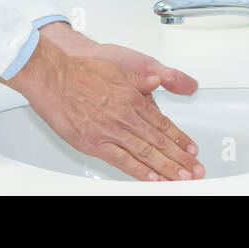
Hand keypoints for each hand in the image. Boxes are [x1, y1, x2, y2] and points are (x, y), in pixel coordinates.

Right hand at [5, 26, 204, 180]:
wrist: (53, 76)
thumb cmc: (80, 71)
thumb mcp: (118, 69)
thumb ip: (140, 79)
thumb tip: (158, 82)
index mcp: (133, 98)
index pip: (163, 123)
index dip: (180, 138)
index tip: (192, 149)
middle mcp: (125, 115)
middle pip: (159, 141)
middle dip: (180, 157)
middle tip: (195, 170)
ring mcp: (110, 130)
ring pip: (145, 152)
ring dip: (166, 167)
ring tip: (181, 178)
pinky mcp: (94, 142)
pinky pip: (121, 160)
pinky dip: (138, 171)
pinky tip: (151, 178)